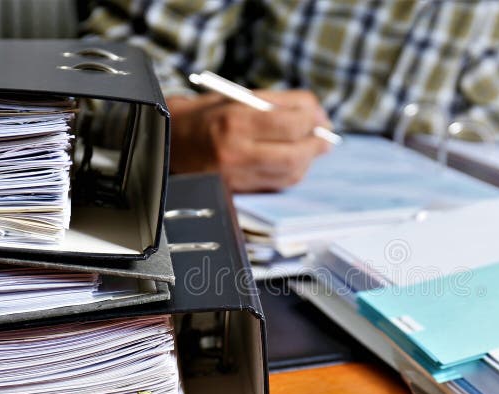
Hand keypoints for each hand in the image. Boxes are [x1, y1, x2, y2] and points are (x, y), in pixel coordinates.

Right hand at [167, 90, 331, 191]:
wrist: (173, 141)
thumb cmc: (208, 115)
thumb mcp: (239, 97)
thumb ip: (279, 103)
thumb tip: (316, 114)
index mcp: (235, 122)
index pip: (290, 124)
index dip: (312, 119)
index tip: (318, 115)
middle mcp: (236, 152)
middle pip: (295, 154)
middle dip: (316, 144)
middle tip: (324, 135)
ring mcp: (238, 176)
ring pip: (290, 173)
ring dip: (307, 159)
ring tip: (310, 145)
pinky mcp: (239, 191)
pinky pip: (278, 184)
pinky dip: (293, 171)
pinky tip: (293, 159)